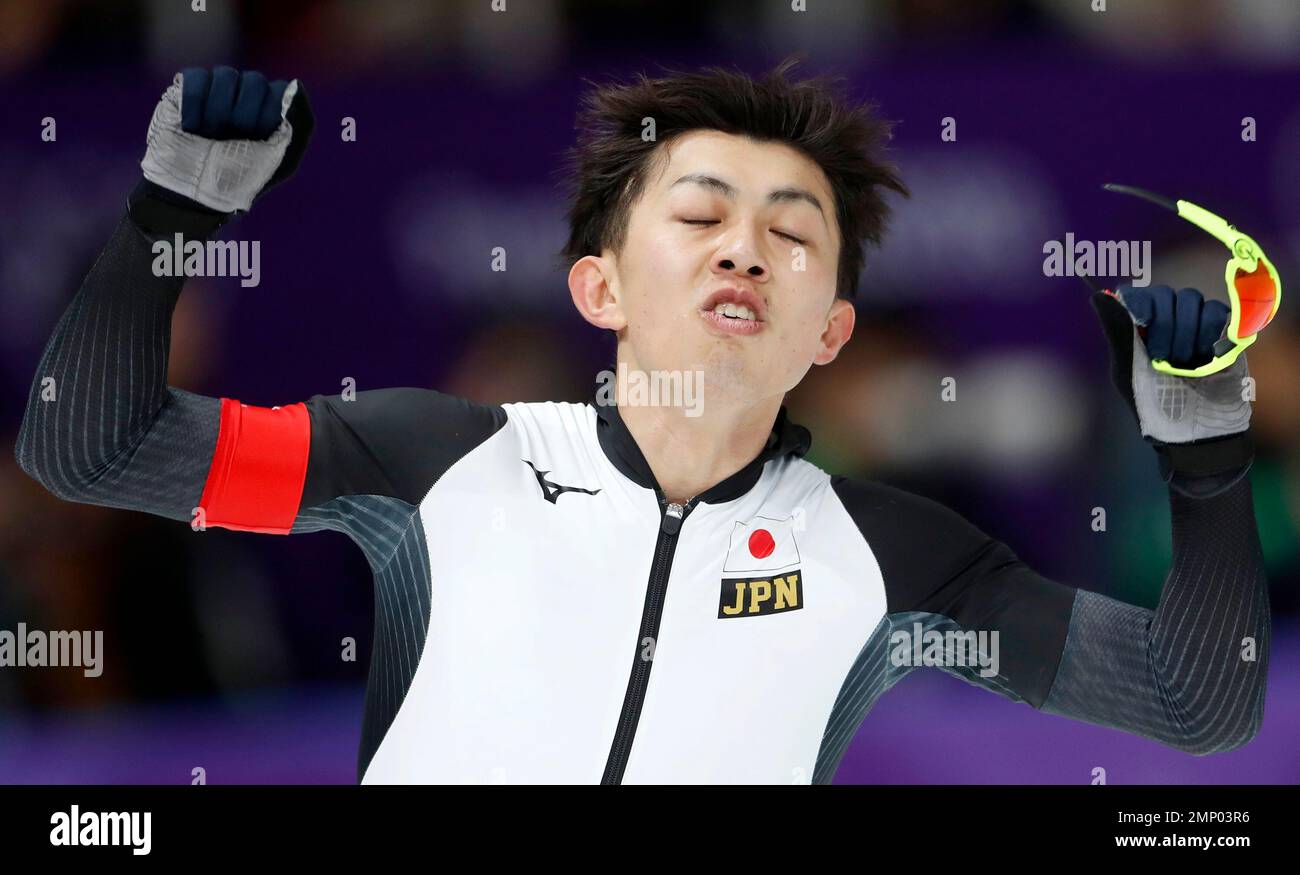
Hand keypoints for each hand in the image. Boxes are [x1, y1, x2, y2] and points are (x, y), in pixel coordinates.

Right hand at [140, 66, 313, 212]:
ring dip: (219, 110)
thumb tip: (296, 84)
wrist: (196, 191)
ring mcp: (215, 94)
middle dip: (247, 114)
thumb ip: (301, 122)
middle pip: (255, 81)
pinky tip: (192, 125)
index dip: (271, 113)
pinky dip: (195, 101)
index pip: (280, 90)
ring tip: (209, 134)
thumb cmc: (242, 180)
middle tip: (234, 139)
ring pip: (226, 75)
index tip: (260, 137)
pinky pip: (195, 77)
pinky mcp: (184, 93)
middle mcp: (243, 100)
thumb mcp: (284, 159)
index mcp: (268, 114)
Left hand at [1091, 284, 1250, 445]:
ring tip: (1184, 362)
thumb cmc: (1152, 402)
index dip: (1141, 304)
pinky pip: (1216, 310)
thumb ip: (1118, 331)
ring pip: (1191, 298)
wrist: (1192, 429)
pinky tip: (1205, 355)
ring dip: (1186, 330)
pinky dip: (1209, 330)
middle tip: (1163, 358)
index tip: (1143, 325)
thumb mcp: (1128, 369)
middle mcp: (1164, 319)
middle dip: (1164, 325)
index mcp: (1136, 327)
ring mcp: (1193, 322)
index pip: (1136, 294)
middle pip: (1164, 294)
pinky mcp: (1221, 330)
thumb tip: (1098, 295)